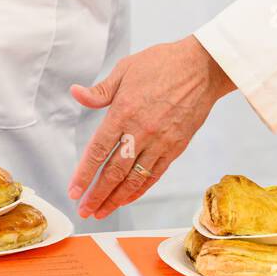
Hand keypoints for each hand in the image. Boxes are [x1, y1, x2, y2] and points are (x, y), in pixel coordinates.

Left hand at [68, 36, 234, 219]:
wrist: (202, 67)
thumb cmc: (163, 64)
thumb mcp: (125, 69)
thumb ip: (101, 90)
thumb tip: (76, 93)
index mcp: (123, 111)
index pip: (98, 151)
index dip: (84, 174)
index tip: (74, 191)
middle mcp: (140, 131)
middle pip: (113, 171)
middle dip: (97, 194)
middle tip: (84, 210)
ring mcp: (160, 141)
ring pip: (134, 178)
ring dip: (116, 199)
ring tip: (102, 211)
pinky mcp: (176, 147)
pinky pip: (155, 174)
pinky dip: (140, 190)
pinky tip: (128, 198)